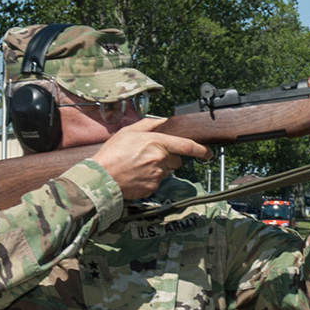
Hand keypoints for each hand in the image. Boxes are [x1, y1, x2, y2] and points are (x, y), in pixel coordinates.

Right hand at [90, 117, 212, 199]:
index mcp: (157, 143)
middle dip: (169, 158)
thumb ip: (149, 125)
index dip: (201, 150)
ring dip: (158, 168)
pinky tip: (137, 175)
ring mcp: (157, 175)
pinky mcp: (153, 188)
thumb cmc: (112, 153)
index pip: (187, 146)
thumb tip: (163, 121)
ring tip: (139, 166)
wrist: (101, 177)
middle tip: (149, 156)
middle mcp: (160, 159)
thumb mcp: (129, 131)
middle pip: (176, 160)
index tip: (208, 153)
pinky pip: (158, 182)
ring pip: (166, 171)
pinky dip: (151, 178)